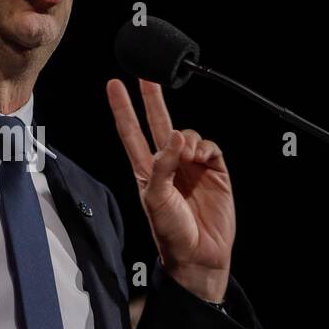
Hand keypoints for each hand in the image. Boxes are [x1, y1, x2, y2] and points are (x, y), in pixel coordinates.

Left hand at [106, 77, 234, 302]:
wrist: (199, 254)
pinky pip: (209, 146)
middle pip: (158, 122)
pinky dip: (204, 147)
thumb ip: (163, 165)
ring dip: (186, 138)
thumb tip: (175, 135)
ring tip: (187, 155)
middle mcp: (168, 164)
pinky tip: (199, 157)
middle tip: (147, 74)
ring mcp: (191, 166)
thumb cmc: (170, 232)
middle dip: (153, 98)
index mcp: (146, 170)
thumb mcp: (156, 198)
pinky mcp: (215, 171)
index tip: (113, 86)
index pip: (131, 132)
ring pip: (187, 135)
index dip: (123, 109)